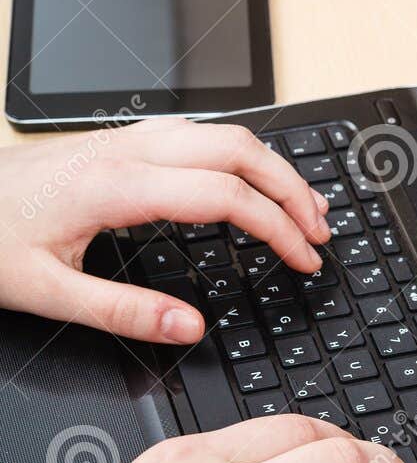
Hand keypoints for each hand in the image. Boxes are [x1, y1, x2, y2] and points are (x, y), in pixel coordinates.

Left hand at [0, 117, 330, 343]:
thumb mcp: (47, 293)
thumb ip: (124, 313)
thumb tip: (191, 329)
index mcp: (116, 187)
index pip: (225, 195)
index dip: (276, 227)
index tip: (304, 259)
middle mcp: (126, 150)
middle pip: (238, 149)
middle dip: (292, 189)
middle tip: (322, 234)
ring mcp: (124, 139)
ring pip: (221, 133)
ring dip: (272, 168)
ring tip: (306, 209)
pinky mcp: (118, 142)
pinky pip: (198, 135)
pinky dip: (241, 157)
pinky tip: (253, 181)